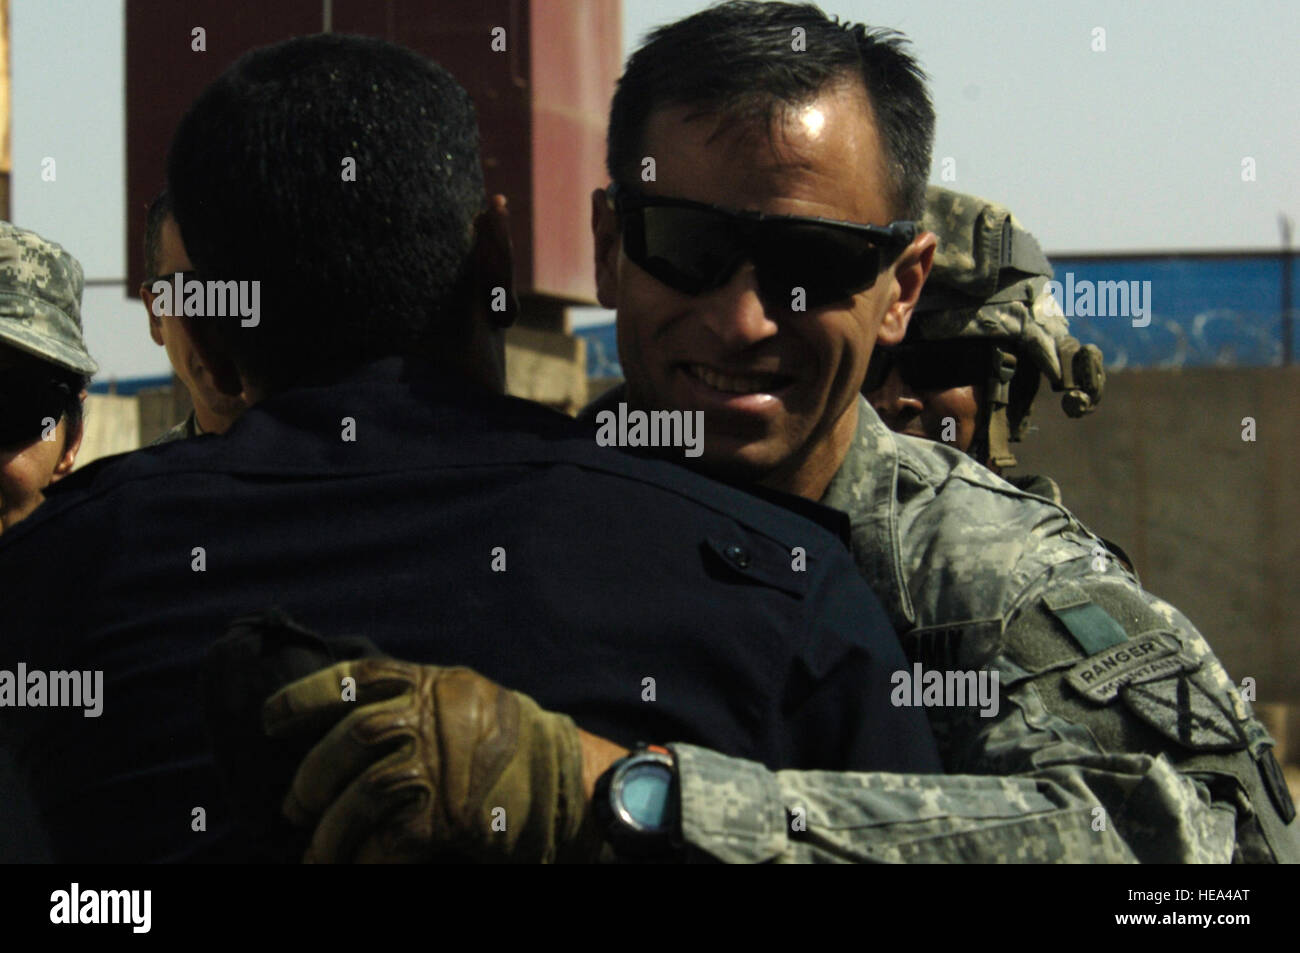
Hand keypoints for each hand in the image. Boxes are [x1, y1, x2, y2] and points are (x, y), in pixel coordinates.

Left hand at [263, 658, 606, 862]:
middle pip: (351, 741)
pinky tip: (357, 868)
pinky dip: (364, 860)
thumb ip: (415, 705)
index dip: (306, 698)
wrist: (567, 784)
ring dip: (330, 832)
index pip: (357, 678)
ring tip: (317, 854)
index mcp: (432, 684)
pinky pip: (388, 841)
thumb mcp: (466, 702)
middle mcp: (431, 717)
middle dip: (311, 780)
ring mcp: (439, 765)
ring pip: (362, 795)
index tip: (269, 720)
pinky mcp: (447, 816)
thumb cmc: (512, 747)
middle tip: (293, 808)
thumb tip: (346, 730)